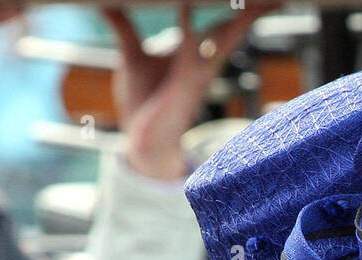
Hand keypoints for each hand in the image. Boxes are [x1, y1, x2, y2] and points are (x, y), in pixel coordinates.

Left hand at [102, 2, 280, 181]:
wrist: (142, 143)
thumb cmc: (143, 103)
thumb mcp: (131, 56)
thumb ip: (123, 26)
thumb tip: (107, 2)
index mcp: (194, 50)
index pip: (223, 21)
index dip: (241, 8)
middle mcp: (203, 59)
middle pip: (234, 26)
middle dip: (254, 10)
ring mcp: (200, 70)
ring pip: (228, 35)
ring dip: (246, 16)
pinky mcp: (191, 81)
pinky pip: (205, 49)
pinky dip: (214, 29)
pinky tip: (217, 11)